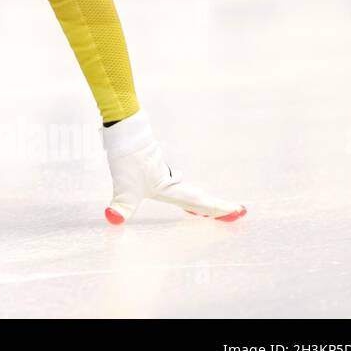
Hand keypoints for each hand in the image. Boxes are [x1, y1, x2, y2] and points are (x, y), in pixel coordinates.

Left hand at [101, 110, 246, 223]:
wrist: (126, 131)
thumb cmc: (128, 160)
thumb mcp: (124, 189)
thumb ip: (122, 206)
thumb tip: (113, 218)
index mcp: (169, 188)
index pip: (197, 202)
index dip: (216, 209)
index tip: (238, 211)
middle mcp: (169, 180)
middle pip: (196, 196)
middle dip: (213, 206)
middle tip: (235, 211)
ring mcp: (161, 169)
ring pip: (183, 185)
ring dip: (197, 196)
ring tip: (208, 204)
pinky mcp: (151, 161)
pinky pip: (171, 178)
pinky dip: (179, 185)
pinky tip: (174, 183)